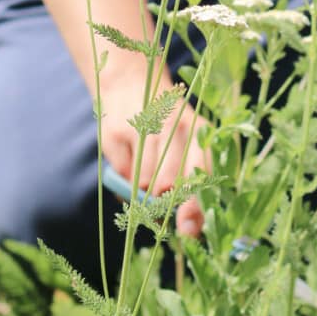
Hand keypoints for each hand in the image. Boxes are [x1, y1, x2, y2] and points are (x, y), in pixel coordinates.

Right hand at [98, 65, 209, 237]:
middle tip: (160, 204)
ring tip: (146, 174)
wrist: (131, 84)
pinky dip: (125, 178)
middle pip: (168, 184)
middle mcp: (175, 126)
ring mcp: (143, 127)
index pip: (200, 174)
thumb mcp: (187, 147)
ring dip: (143, 191)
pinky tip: (130, 158)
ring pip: (143, 183)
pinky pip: (122, 175)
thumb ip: (192, 187)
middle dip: (164, 202)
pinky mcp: (116, 132)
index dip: (194, 206)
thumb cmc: (166, 130)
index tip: (188, 231)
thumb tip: (191, 231)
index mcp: (200, 132)